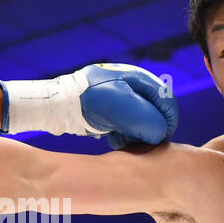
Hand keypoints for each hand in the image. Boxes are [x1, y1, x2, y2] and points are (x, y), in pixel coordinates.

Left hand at [0, 64, 177, 146]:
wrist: (55, 105)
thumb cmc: (88, 102)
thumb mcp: (124, 109)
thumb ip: (150, 120)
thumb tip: (160, 135)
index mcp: (138, 78)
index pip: (167, 101)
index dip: (168, 122)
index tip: (159, 139)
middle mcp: (131, 86)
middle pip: (155, 112)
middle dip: (150, 130)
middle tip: (139, 143)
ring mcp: (119, 98)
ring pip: (141, 122)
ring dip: (136, 135)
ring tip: (123, 142)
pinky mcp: (108, 110)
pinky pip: (125, 126)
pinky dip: (124, 135)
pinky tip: (113, 141)